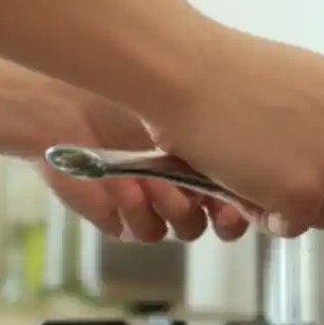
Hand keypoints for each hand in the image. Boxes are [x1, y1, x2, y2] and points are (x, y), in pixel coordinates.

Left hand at [36, 81, 249, 241]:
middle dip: (221, 215)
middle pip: (217, 219)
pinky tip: (124, 187)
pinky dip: (138, 213)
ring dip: (176, 208)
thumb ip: (224, 137)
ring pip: (184, 229)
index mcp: (200, 149)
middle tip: (219, 207)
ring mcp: (149, 200)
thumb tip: (264, 162)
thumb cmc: (122, 92)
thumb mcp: (184, 112)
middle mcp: (178, 177)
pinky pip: (145, 233)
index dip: (247, 200)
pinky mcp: (118, 217)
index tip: (248, 199)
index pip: (238, 189)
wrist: (59, 105)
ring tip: (155, 181)